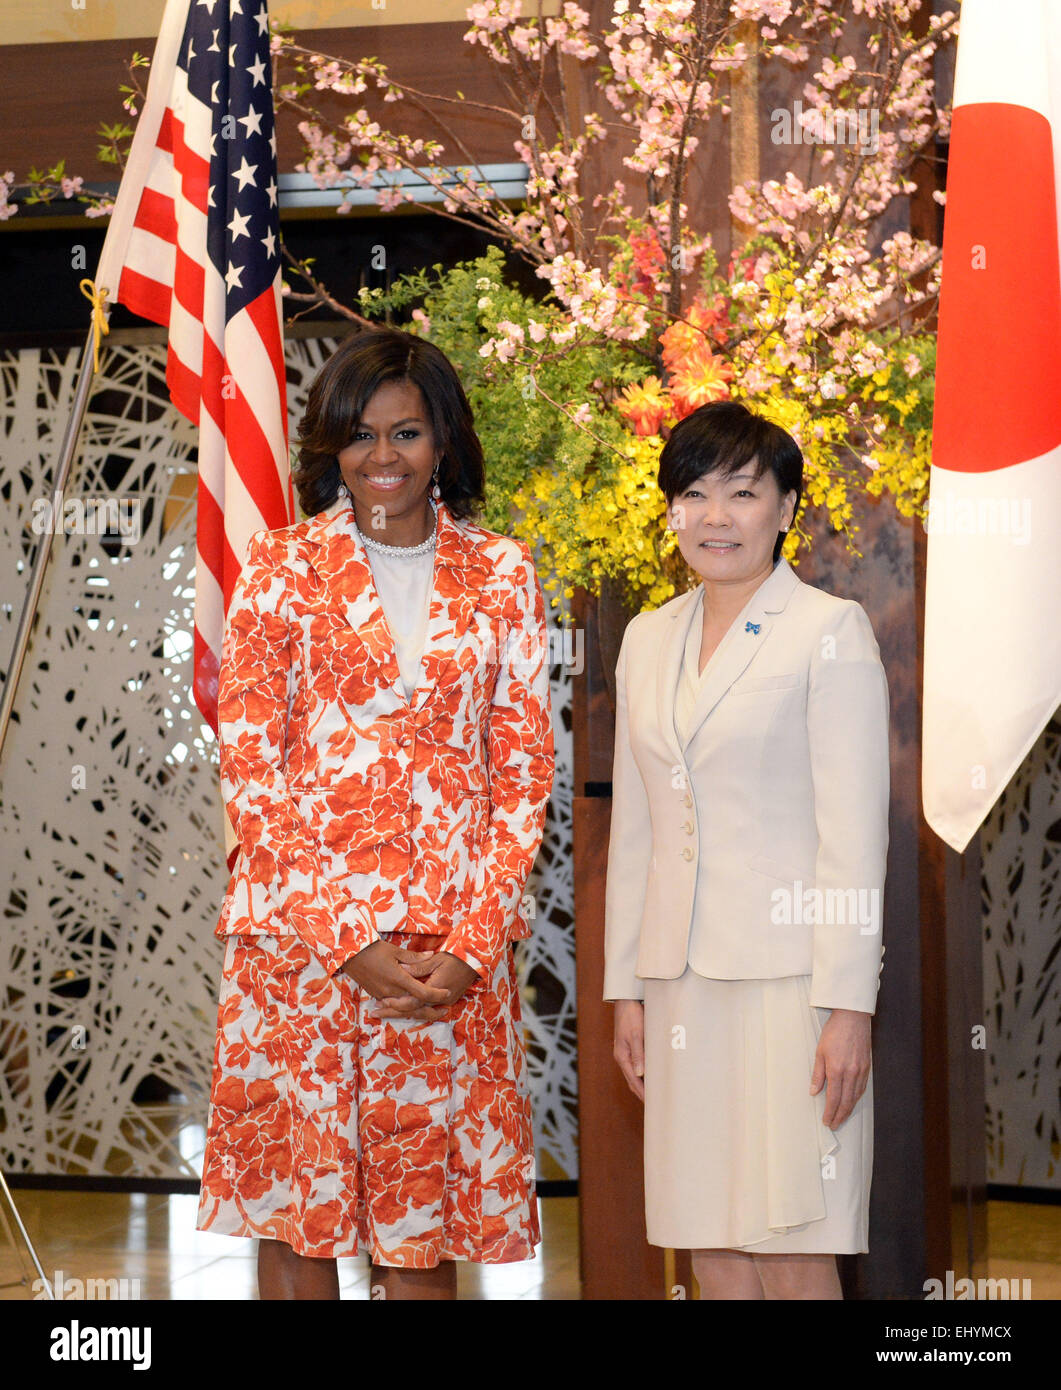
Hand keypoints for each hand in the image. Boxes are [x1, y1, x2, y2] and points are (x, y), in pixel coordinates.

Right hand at [340, 941, 448, 1016]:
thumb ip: (414, 957)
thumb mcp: (395, 951)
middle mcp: (392, 991)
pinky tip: (413, 1008)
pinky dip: (405, 1008)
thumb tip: (431, 955)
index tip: (448, 992)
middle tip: (444, 1010)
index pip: (422, 992)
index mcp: (399, 979)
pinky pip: (394, 1005)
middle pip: (415, 1006)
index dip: (437, 994)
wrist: (350, 955)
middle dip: (431, 1009)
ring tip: (433, 1012)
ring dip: (419, 1011)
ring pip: (405, 1008)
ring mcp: (383, 995)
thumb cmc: (373, 950)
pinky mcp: (377, 996)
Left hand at [373, 951, 479, 1021]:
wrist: (474, 963)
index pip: (413, 1000)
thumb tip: (401, 969)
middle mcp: (440, 1000)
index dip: (396, 1002)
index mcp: (437, 987)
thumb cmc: (455, 958)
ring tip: (383, 1013)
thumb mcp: (436, 959)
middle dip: (393, 1012)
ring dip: (400, 1014)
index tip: (382, 1000)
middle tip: (375, 1012)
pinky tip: (399, 1011)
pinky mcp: (445, 1003)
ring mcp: (444, 1003)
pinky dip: (412, 1012)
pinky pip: (425, 1011)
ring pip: (418, 1014)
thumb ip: (418, 966)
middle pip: (413, 1011)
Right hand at [613, 999, 645, 1101]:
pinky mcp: (629, 1047)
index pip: (634, 1081)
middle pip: (632, 1080)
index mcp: (622, 1056)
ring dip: (642, 1084)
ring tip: (653, 1094)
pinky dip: (642, 1074)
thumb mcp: (636, 1034)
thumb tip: (640, 1074)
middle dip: (641, 1093)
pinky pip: (636, 1065)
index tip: (652, 1105)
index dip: (643, 1093)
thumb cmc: (631, 1016)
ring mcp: (625, 1052)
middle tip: (653, 1105)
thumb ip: (638, 1054)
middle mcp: (622, 1057)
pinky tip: (650, 1076)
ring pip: (634, 1074)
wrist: (625, 1001)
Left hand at [810, 1008, 871, 1128]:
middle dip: (840, 1116)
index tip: (827, 1120)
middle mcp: (851, 1073)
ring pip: (855, 1097)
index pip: (834, 1098)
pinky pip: (862, 1088)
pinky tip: (852, 1101)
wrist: (852, 1018)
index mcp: (837, 1070)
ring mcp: (861, 1071)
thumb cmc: (835, 1032)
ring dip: (848, 1110)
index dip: (830, 1112)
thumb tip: (814, 1091)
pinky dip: (856, 1098)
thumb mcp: (820, 1051)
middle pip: (846, 1102)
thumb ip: (818, 1074)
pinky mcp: (867, 1067)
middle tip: (834, 1124)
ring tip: (842, 1117)